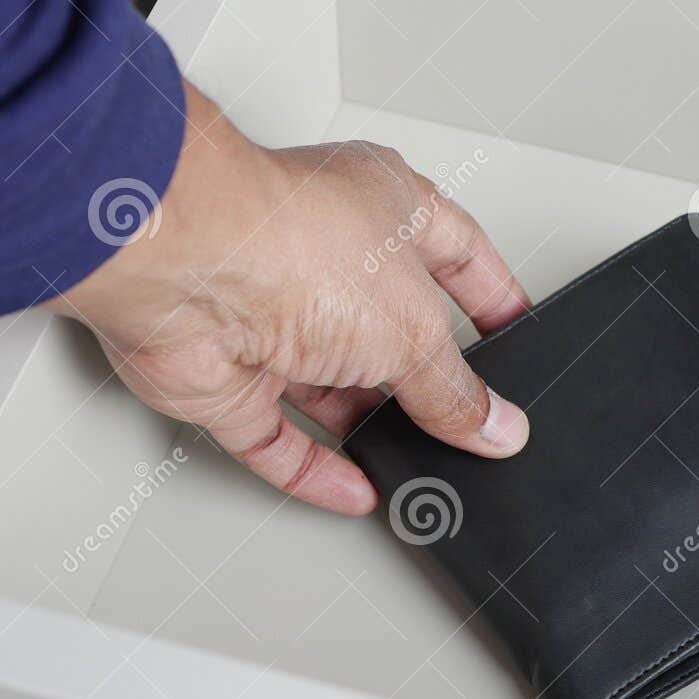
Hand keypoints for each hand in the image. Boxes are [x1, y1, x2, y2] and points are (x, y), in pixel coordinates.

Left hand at [45, 82, 532, 514]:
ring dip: (372, 427)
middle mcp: (326, 257)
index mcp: (386, 207)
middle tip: (471, 421)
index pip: (458, 251)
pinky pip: (276, 436)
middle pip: (393, 327)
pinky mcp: (226, 375)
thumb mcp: (416, 328)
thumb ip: (457, 389)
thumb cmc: (290, 241)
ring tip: (423, 467)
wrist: (180, 268)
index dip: (491, 294)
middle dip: (429, 377)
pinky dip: (314, 469)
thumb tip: (494, 428)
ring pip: (332, 385)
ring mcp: (271, 315)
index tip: (518, 335)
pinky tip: (356, 491)